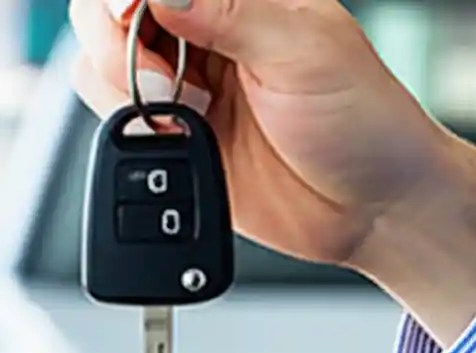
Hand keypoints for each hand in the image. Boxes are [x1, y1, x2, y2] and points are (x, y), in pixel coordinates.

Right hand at [73, 0, 475, 346]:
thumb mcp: (305, 51)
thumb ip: (229, 13)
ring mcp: (185, 81)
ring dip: (127, 88)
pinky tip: (178, 135)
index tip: (131, 12)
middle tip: (167, 79)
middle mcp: (206, 28)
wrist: (374, 210)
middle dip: (118, 42)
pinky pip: (117, 118)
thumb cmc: (366, 122)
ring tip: (186, 113)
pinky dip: (131, 128)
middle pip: (110, 10)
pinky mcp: (174, 135)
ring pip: (101, 62)